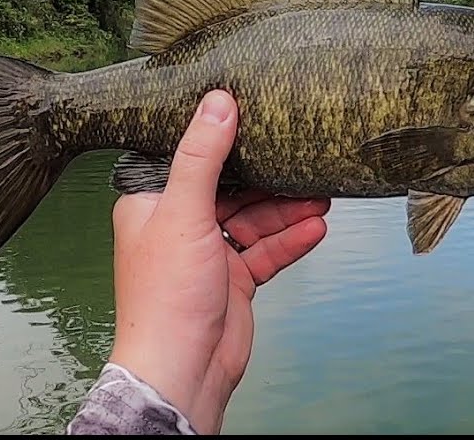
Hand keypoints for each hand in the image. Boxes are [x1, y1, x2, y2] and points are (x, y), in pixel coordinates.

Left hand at [108, 90, 330, 433]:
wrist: (183, 371)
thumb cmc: (166, 296)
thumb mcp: (184, 213)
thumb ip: (203, 156)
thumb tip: (218, 102)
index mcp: (152, 203)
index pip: (191, 157)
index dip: (222, 137)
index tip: (256, 113)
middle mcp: (179, 225)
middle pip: (232, 187)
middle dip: (270, 178)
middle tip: (304, 158)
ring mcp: (209, 254)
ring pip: (255, 220)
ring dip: (287, 209)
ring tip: (322, 194)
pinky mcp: (234, 280)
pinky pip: (267, 250)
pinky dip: (290, 239)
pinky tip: (316, 227)